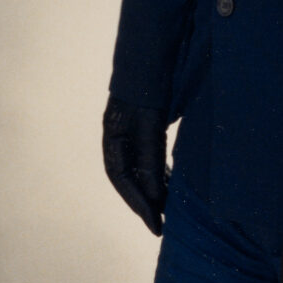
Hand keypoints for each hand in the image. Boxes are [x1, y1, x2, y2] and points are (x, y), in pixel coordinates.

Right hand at [103, 97, 168, 235]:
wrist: (152, 56)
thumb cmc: (149, 88)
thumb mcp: (151, 125)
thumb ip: (151, 158)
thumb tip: (154, 195)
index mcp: (113, 138)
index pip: (122, 179)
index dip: (137, 204)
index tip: (155, 224)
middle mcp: (118, 139)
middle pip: (128, 179)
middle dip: (143, 203)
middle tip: (160, 226)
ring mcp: (129, 134)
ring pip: (138, 171)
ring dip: (152, 191)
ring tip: (168, 210)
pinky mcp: (144, 129)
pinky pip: (148, 159)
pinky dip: (159, 175)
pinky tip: (170, 184)